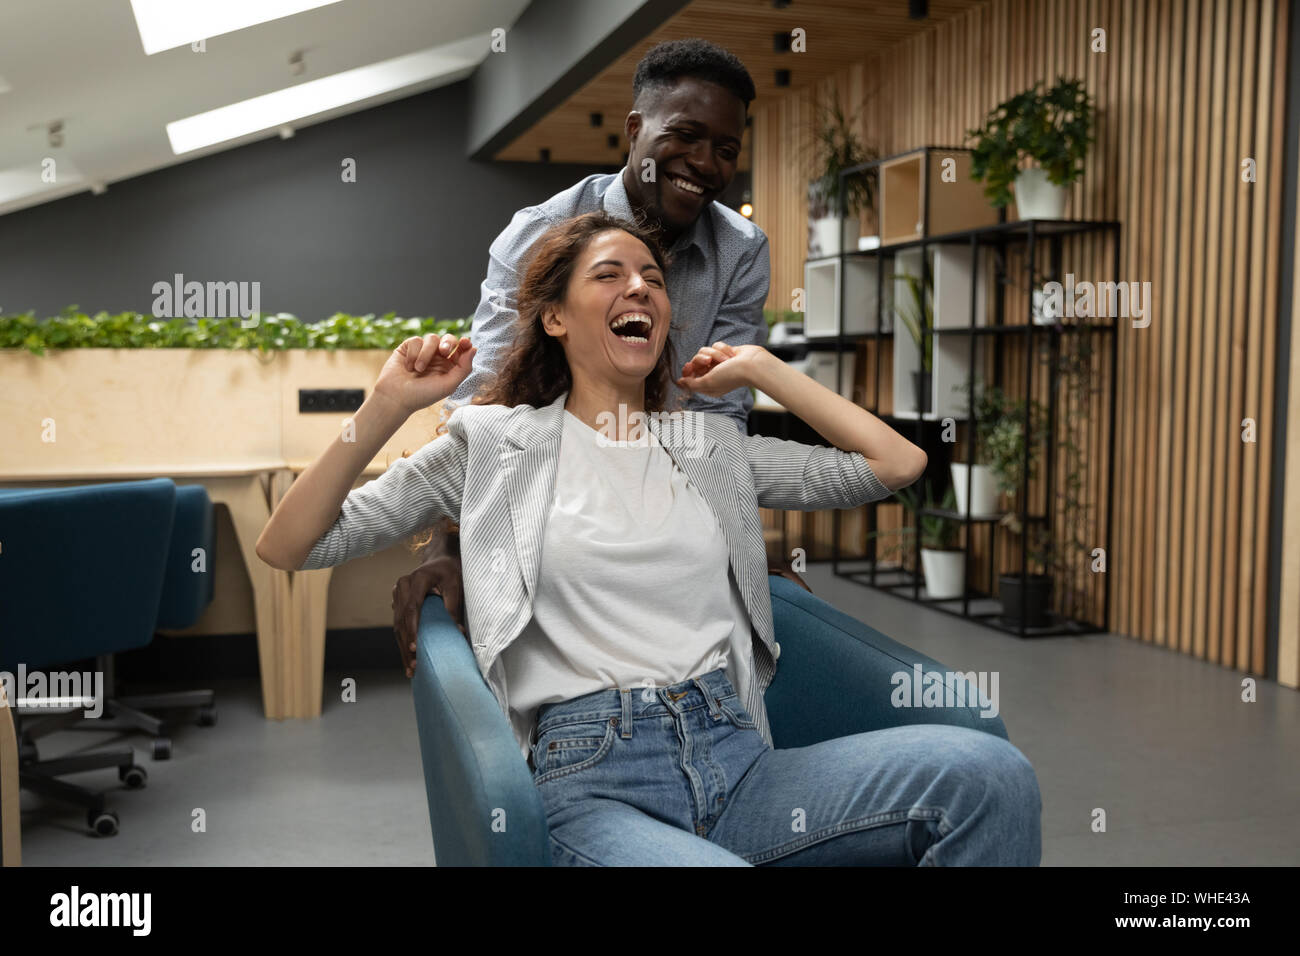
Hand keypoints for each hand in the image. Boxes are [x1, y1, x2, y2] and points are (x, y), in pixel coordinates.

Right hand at [374, 333, 475, 414]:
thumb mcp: (448, 385)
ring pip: (432, 338)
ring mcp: (423, 352)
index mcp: (449, 367)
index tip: (465, 342)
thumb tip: (474, 349)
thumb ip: (464, 368)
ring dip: (426, 354)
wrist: (396, 396)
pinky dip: (413, 354)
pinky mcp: (408, 347)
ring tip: (418, 369)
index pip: (461, 350)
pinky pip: (416, 340)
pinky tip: (408, 366)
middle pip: (448, 339)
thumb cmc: (423, 395)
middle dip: (448, 342)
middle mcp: (437, 358)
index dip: (464, 344)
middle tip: (444, 351)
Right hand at [392, 554, 466, 677]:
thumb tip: (458, 633)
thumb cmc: (450, 571)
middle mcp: (402, 586)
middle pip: (401, 621)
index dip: (412, 630)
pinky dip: (403, 640)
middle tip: (413, 666)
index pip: (412, 609)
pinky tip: (407, 657)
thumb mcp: (456, 585)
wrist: (441, 559)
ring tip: (410, 668)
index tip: (415, 649)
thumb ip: (454, 607)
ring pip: (397, 625)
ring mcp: (397, 594)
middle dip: (406, 646)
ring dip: (403, 647)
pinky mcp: (398, 602)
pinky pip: (398, 624)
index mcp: (417, 580)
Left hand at [676, 342, 770, 396]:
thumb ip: (691, 384)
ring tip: (724, 359)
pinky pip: (716, 345)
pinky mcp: (725, 353)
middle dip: (700, 359)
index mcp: (708, 386)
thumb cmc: (731, 376)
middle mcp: (712, 375)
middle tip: (708, 361)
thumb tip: (679, 383)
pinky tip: (731, 355)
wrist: (751, 365)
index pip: (690, 377)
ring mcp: (719, 363)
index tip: (688, 367)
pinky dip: (723, 349)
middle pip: (695, 362)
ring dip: (714, 354)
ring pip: (705, 351)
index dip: (687, 371)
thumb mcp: (707, 383)